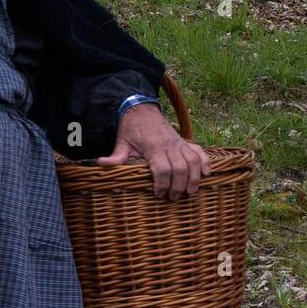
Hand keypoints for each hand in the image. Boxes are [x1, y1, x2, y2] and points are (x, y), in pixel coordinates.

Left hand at [97, 104, 211, 199]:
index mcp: (153, 147)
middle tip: (173, 198)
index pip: (162, 169)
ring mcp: (179, 143)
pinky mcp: (185, 142)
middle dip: (179, 186)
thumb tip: (100, 164)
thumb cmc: (131, 128)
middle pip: (180, 169)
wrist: (141, 109)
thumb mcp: (121, 142)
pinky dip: (205, 162)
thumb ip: (115, 157)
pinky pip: (200, 152)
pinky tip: (206, 174)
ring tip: (190, 192)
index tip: (158, 194)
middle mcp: (169, 145)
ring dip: (194, 178)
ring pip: (193, 162)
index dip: (162, 184)